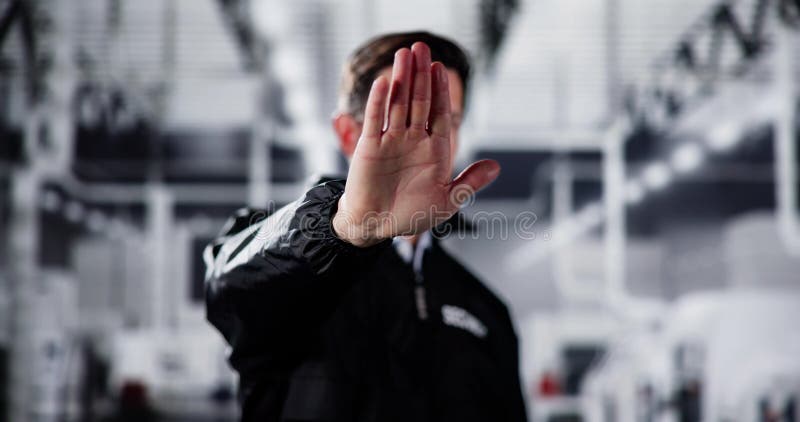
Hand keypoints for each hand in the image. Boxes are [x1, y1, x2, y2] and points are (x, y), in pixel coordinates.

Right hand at [332, 42, 499, 246]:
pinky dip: (378, 102)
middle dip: (421, 75)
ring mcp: (391, 141)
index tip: (440, 67)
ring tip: (403, 54)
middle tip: (420, 47)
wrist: (376, 225)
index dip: (440, 91)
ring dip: (401, 79)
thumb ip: (469, 183)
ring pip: (397, 104)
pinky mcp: (370, 147)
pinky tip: (383, 82)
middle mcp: (413, 139)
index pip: (439, 113)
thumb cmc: (411, 214)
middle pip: (419, 101)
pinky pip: (375, 120)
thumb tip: (497, 167)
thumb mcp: (447, 201)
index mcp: (434, 149)